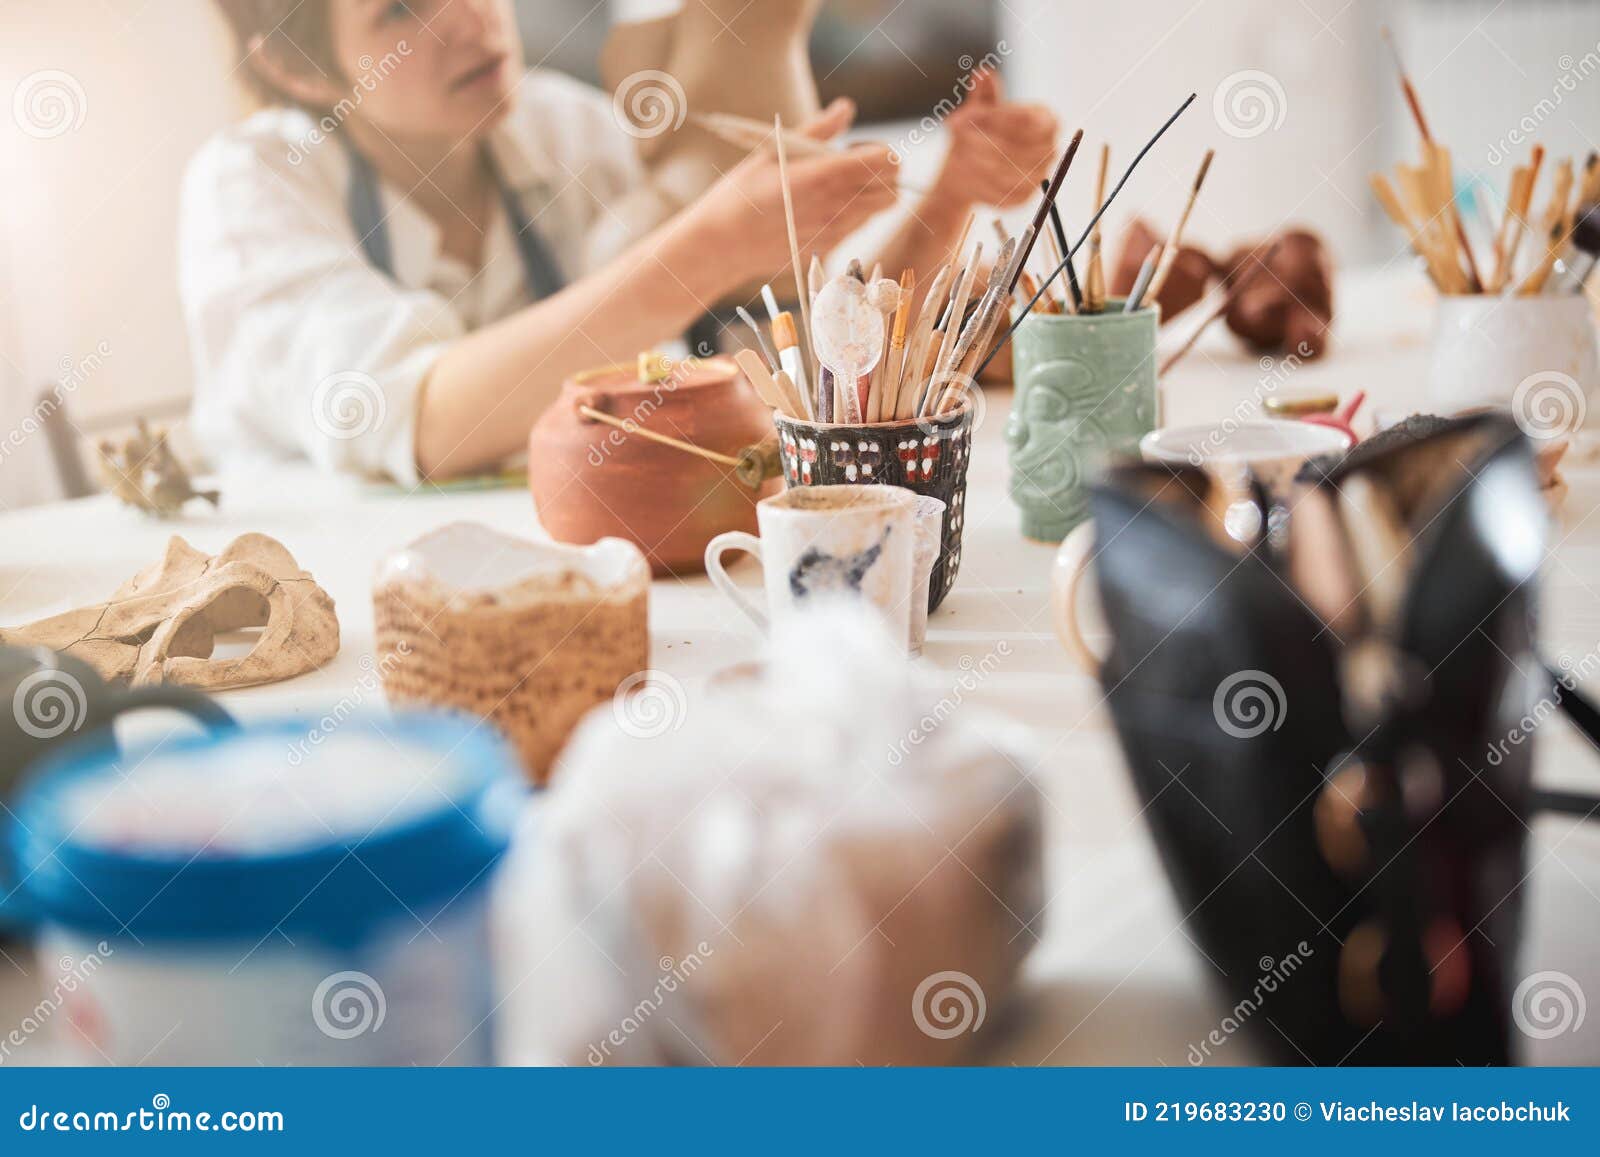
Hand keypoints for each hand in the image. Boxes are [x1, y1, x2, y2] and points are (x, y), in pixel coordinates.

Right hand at [696, 98, 899, 282]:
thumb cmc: (741, 193)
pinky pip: (859, 226)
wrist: (721, 245)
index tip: (854, 146)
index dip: (879, 149)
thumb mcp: (773, 150)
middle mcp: (836, 206)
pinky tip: (822, 206)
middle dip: (882, 171)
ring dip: (870, 192)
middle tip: (851, 164)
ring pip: (880, 208)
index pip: (885, 161)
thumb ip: (818, 129)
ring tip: (836, 185)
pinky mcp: (829, 248)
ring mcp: (835, 231)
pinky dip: (853, 212)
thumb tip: (847, 107)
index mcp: (824, 175)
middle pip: (893, 186)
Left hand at [930, 69, 1058, 208]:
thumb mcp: (979, 110)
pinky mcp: (1022, 199)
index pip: (1028, 120)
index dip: (998, 117)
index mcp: (1046, 121)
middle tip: (954, 131)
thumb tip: (983, 74)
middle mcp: (1049, 150)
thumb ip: (984, 94)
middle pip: (1018, 147)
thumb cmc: (978, 132)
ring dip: (976, 160)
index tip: (969, 113)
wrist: (967, 167)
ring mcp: (1038, 177)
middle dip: (982, 139)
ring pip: (1007, 171)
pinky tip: (963, 171)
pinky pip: (1000, 192)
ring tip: (955, 151)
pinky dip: (978, 182)